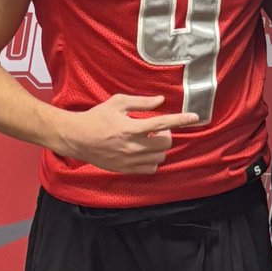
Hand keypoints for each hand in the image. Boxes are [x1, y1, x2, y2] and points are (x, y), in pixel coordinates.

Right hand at [54, 95, 198, 173]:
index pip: (163, 123)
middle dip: (166, 135)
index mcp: (132, 127)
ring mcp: (130, 160)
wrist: (77, 138)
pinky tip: (144, 152)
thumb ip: (141, 102)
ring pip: (160, 157)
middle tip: (156, 129)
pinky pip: (151, 169)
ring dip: (159, 148)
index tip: (194, 117)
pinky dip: (153, 161)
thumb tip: (160, 101)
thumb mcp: (117, 103)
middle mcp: (133, 146)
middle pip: (165, 143)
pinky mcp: (126, 169)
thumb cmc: (96, 117)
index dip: (181, 120)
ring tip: (148, 140)